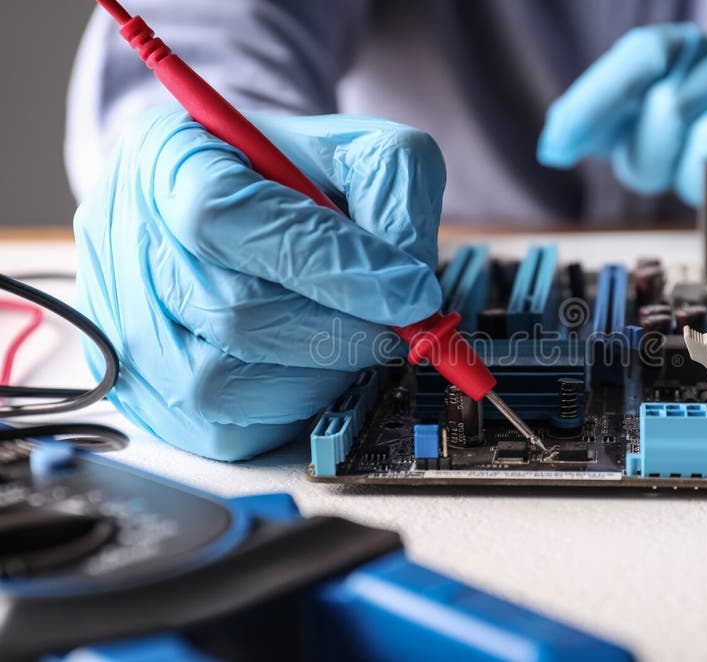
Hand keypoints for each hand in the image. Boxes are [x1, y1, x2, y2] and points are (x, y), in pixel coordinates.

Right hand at [74, 105, 444, 459]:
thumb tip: (409, 285)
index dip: (329, 263)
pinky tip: (313, 359)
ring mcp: (128, 327)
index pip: (225, 215)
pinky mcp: (149, 395)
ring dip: (321, 369)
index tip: (412, 293)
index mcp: (166, 159)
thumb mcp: (355, 148)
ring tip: (350, 330)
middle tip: (400, 323)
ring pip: (228, 381)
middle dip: (344, 328)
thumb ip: (393, 188)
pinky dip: (295, 402)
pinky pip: (231, 427)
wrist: (238, 206)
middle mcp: (127, 243)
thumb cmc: (294, 179)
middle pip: (235, 311)